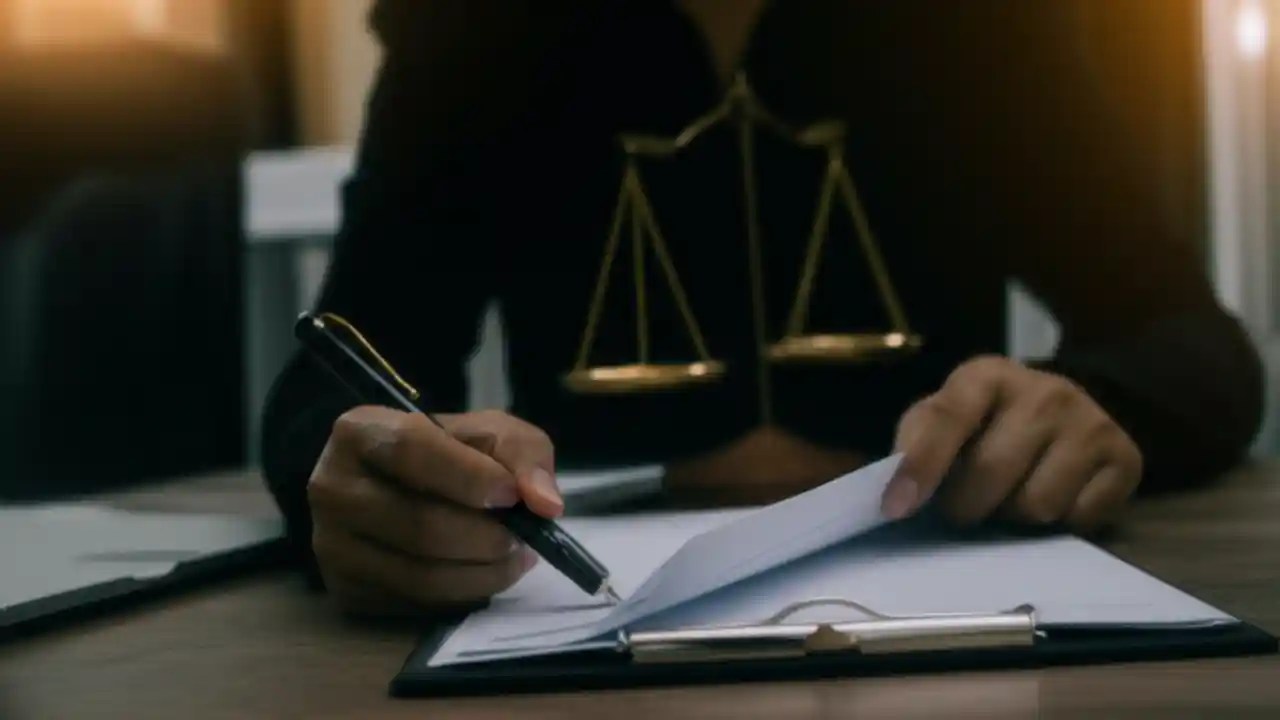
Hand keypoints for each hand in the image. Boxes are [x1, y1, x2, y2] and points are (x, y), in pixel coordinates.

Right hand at [307, 408, 563, 615]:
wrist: (392, 486)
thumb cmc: (444, 452)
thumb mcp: (488, 433)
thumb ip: (522, 454)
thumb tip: (545, 504)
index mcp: (359, 431)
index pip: (411, 451)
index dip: (469, 476)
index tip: (511, 495)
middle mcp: (331, 488)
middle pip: (420, 525)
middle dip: (487, 537)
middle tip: (523, 537)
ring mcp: (332, 545)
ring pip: (421, 575)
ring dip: (484, 573)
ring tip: (513, 556)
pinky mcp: (345, 591)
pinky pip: (417, 603)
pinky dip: (464, 594)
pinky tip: (483, 573)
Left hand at [882, 356, 1141, 533]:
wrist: (1063, 416)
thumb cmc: (985, 425)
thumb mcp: (942, 421)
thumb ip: (915, 445)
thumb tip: (894, 495)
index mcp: (986, 375)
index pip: (947, 418)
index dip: (920, 465)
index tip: (896, 508)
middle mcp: (1045, 390)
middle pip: (990, 473)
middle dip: (965, 505)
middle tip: (964, 506)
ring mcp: (1092, 421)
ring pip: (1036, 506)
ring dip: (1012, 518)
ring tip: (1010, 497)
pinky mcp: (1126, 458)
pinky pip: (1078, 520)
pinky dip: (1058, 524)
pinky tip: (1051, 497)